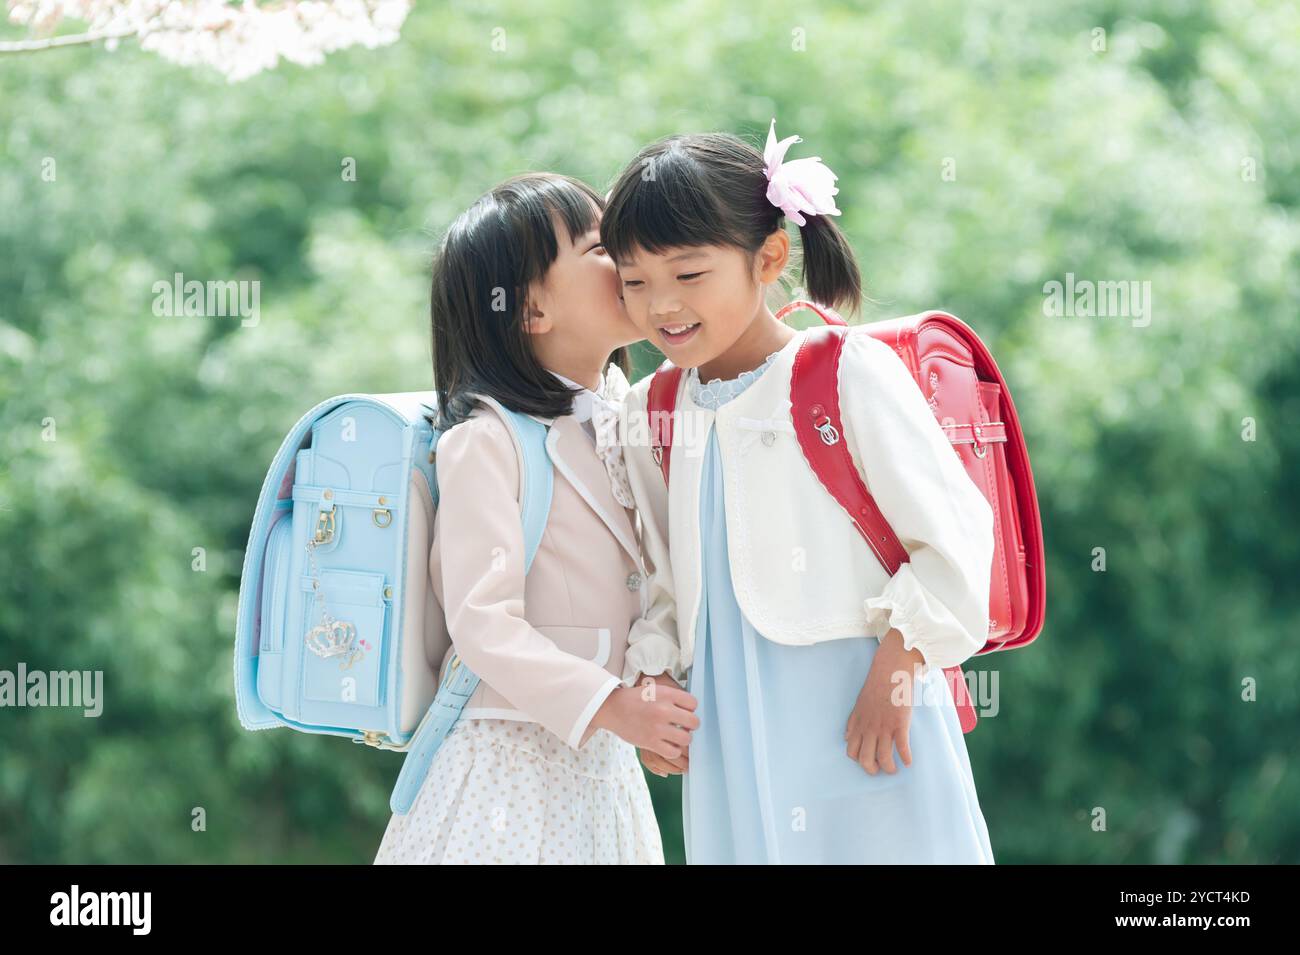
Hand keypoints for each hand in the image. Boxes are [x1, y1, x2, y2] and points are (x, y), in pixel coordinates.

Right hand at [634, 673, 690, 775]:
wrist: (613, 709)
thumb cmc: (637, 699)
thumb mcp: (656, 690)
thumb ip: (674, 697)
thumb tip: (694, 710)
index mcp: (666, 694)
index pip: (693, 703)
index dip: (690, 709)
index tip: (683, 712)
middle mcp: (663, 710)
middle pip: (694, 722)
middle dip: (691, 725)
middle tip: (683, 726)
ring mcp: (657, 727)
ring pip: (686, 739)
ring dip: (683, 740)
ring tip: (676, 737)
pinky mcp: (650, 742)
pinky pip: (673, 752)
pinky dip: (673, 751)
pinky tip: (668, 745)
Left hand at [844, 628, 924, 774]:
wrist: (890, 671)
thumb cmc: (876, 686)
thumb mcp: (858, 704)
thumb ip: (853, 722)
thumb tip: (846, 737)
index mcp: (858, 724)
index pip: (851, 751)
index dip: (858, 760)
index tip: (867, 761)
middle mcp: (869, 728)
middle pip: (865, 759)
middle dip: (872, 770)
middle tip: (880, 771)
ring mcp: (884, 727)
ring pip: (883, 758)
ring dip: (889, 768)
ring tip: (894, 769)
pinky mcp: (900, 724)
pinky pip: (902, 748)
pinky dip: (906, 758)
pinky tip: (908, 762)